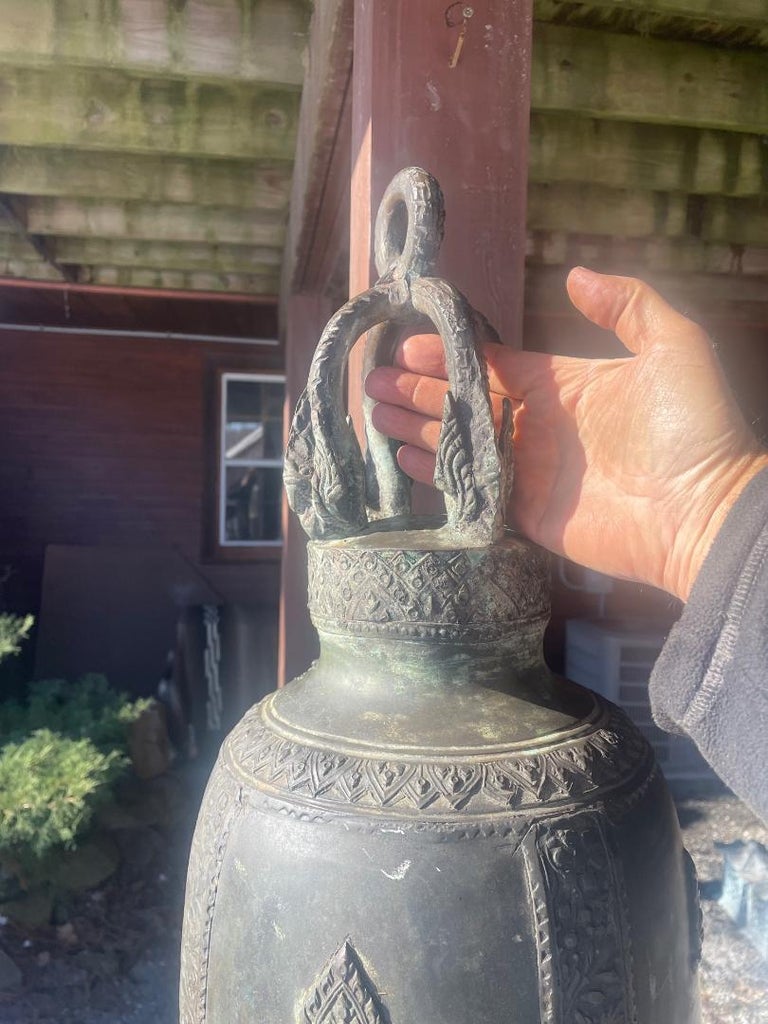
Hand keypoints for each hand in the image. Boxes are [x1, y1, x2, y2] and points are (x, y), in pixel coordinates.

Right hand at [365, 268, 767, 600]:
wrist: (703, 511)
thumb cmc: (693, 426)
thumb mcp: (672, 345)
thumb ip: (627, 304)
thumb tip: (574, 275)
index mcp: (563, 384)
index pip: (493, 363)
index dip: (450, 352)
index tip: (408, 343)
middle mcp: (539, 425)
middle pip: (464, 400)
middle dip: (418, 389)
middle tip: (372, 380)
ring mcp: (529, 471)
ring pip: (459, 441)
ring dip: (416, 427)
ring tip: (373, 414)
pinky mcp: (525, 513)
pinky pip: (471, 488)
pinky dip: (435, 474)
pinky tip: (401, 457)